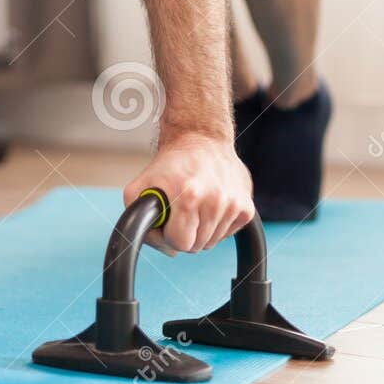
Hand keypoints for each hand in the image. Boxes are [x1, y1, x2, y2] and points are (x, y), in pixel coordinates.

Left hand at [124, 130, 252, 254]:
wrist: (203, 137)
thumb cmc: (172, 163)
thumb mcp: (142, 183)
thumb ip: (136, 215)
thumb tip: (153, 240)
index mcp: (188, 194)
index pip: (180, 243)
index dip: (170, 235)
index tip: (168, 222)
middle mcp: (215, 200)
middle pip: (197, 246)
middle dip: (185, 233)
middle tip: (180, 212)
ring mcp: (233, 204)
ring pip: (212, 241)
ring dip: (201, 229)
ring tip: (196, 204)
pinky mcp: (246, 207)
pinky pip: (228, 234)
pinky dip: (217, 225)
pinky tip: (211, 203)